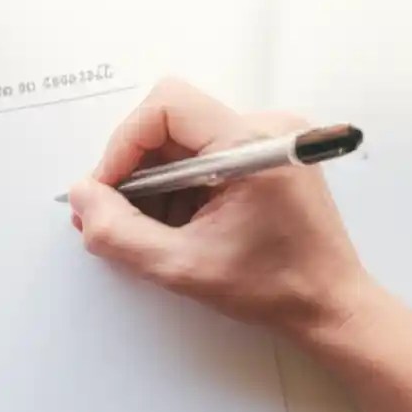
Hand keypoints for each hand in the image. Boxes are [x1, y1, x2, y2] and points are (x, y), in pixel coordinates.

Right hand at [68, 78, 371, 339]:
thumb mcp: (182, 267)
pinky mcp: (267, 156)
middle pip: (171, 124)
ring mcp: (269, 140)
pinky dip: (179, 188)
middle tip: (114, 216)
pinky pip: (204, 155)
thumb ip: (119, 233)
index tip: (107, 189)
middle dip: (134, 170)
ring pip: (183, 142)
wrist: (330, 306)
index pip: (166, 105)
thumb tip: (82, 197)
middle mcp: (266, 128)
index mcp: (251, 145)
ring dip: (155, 184)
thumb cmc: (276, 288)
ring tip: (152, 231)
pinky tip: (181, 226)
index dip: (124, 144)